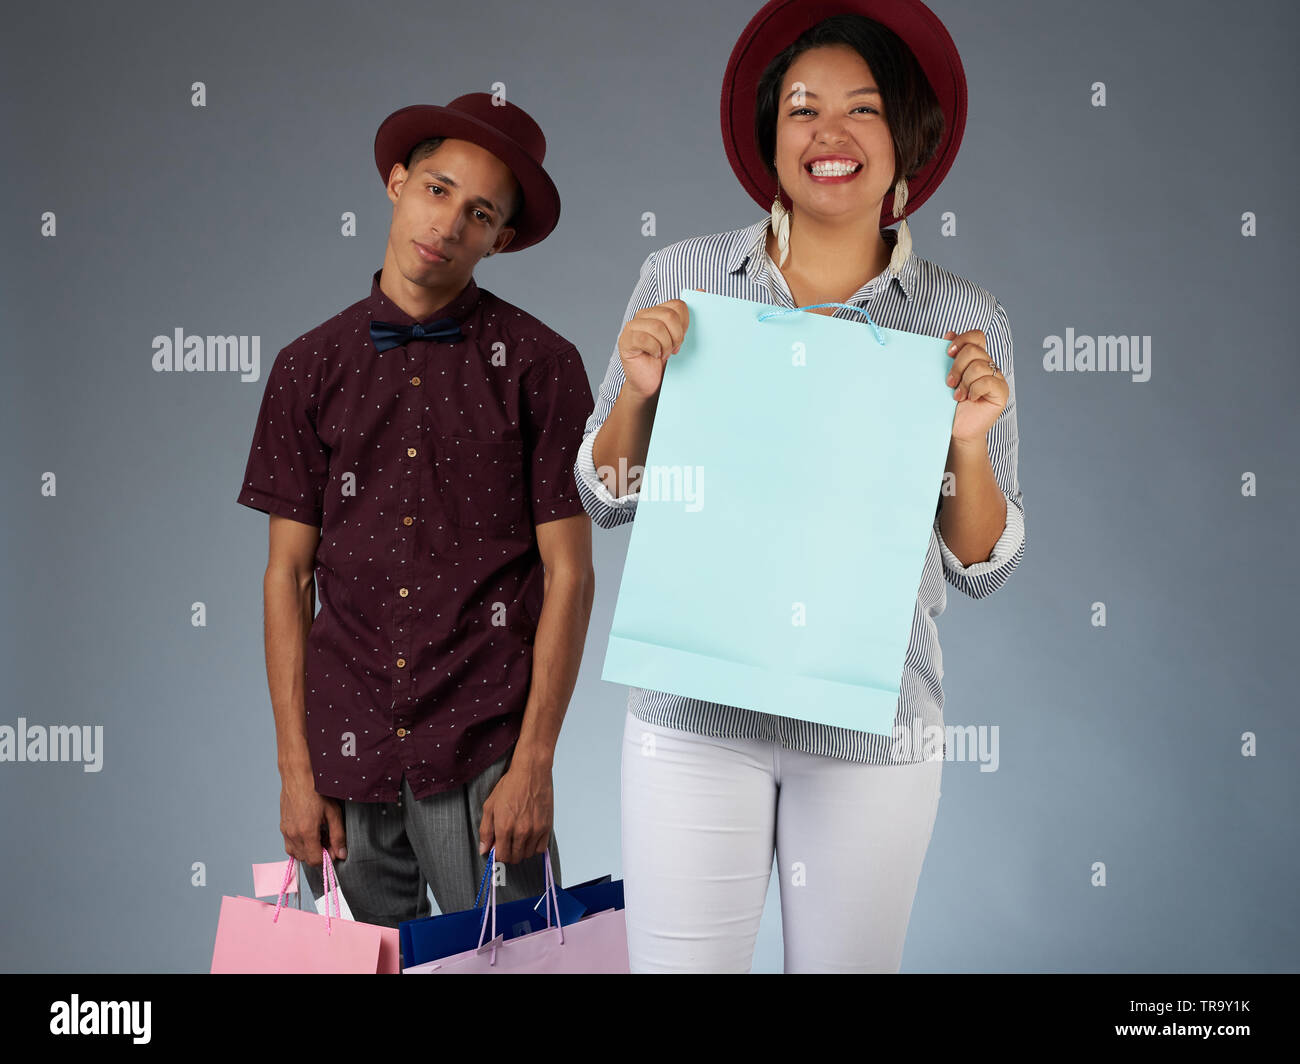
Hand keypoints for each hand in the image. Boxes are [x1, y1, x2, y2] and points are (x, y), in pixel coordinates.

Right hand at [279, 768, 345, 864]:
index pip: (315, 860)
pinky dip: (300, 845)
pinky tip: (309, 832)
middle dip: (318, 853)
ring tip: (319, 834)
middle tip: (328, 839)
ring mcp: (285, 832)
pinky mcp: (282, 828)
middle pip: (306, 859)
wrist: (298, 777)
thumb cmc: (316, 791)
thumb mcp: (333, 813)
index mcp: (306, 832)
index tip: (334, 849)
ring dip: (308, 850)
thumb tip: (341, 854)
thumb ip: (338, 836)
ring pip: (297, 854)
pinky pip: (290, 845)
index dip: (327, 858)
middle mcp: (293, 834)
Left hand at [478, 758, 553, 865]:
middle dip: (509, 854)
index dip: (498, 855)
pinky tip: (529, 838)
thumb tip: (483, 850)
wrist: (531, 772)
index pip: (501, 856)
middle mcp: (521, 832)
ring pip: (527, 855)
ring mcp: (535, 830)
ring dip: (521, 851)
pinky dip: (534, 847)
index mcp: (504, 827)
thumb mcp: (490, 806)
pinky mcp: (547, 827)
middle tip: (508, 843)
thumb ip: (485, 830)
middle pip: (514, 858)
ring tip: (518, 838)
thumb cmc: (510, 786)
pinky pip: (540, 849)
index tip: (498, 848)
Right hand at [617, 298, 689, 399]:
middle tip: (674, 349)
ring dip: (665, 345)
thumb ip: (688, 316)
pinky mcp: (626, 340)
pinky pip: (645, 339)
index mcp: (657, 311)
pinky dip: (655, 350)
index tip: (682, 339)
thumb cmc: (666, 362)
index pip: (677, 305)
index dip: (685, 324)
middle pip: (669, 315)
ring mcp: (632, 327)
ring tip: (663, 354)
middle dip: (677, 336)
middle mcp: (643, 315)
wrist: (651, 384)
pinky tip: (654, 356)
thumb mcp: (681, 338)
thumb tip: (701, 290)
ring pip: (657, 327)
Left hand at [943, 327, 1007, 443]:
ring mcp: (997, 378)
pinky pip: (988, 381)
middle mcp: (988, 366)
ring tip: (958, 396)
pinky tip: (970, 399)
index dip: (962, 340)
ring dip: (964, 382)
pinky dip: (974, 390)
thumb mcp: (946, 377)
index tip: (948, 353)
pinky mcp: (1001, 391)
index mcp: (976, 359)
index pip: (976, 336)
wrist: (956, 429)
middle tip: (949, 383)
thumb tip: (949, 334)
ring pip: (978, 366)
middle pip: (974, 350)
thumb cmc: (949, 405)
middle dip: (957, 366)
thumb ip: (949, 357)